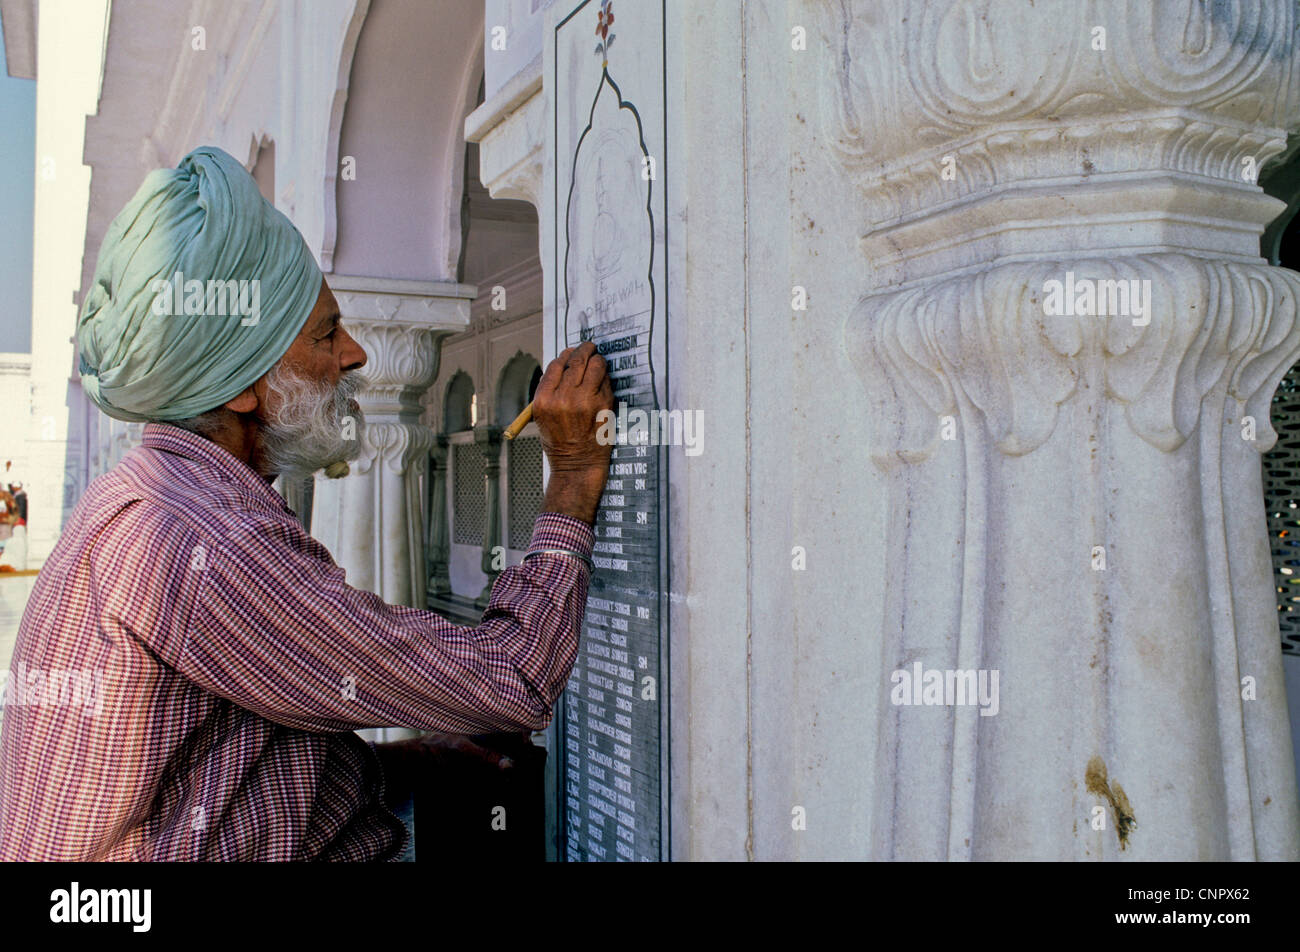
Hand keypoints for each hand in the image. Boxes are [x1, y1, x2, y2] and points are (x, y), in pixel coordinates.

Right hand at [533, 341, 614, 523]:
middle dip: (584, 350)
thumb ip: (549, 391)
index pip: (556, 365)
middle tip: (590, 347)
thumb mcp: (542, 417)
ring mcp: (584, 401)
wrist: (577, 465)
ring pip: (594, 366)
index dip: (566, 355)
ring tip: (598, 360)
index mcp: (543, 400)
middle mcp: (562, 398)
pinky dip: (605, 377)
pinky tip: (603, 379)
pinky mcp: (603, 406)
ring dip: (597, 359)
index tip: (571, 352)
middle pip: (576, 360)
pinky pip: (605, 381)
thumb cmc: (560, 442)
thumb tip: (564, 364)